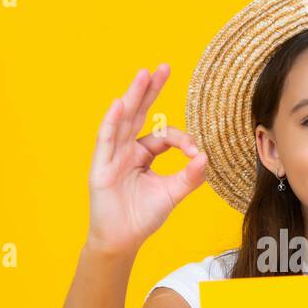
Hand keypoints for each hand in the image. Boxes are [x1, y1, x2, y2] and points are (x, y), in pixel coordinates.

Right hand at [86, 64, 207, 255]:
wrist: (123, 240)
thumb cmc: (144, 216)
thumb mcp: (173, 193)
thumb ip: (190, 176)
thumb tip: (206, 156)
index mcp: (144, 154)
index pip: (164, 136)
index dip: (181, 139)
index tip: (195, 151)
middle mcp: (127, 149)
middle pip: (140, 114)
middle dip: (151, 90)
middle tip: (163, 67)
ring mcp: (112, 156)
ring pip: (124, 120)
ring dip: (133, 96)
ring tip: (143, 74)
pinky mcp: (100, 166)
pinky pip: (106, 139)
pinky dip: (112, 121)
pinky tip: (119, 104)